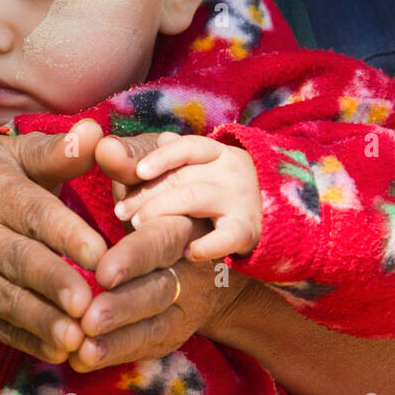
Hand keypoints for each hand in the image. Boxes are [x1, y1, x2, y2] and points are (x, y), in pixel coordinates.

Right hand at [0, 118, 108, 363]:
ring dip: (43, 320)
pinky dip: (30, 342)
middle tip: (89, 300)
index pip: (32, 213)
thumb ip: (57, 150)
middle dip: (54, 281)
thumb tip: (95, 131)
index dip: (66, 233)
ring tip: (77, 334)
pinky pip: (1, 329)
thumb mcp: (10, 155)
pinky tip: (61, 350)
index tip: (100, 251)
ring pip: (9, 300)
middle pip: (19, 260)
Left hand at [67, 133, 253, 371]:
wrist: (205, 244)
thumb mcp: (147, 174)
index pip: (165, 235)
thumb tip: (100, 141)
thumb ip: (124, 160)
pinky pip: (152, 340)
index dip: (137, 251)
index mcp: (185, 215)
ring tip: (83, 337)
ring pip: (158, 313)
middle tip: (90, 308)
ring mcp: (189, 296)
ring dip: (121, 326)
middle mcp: (193, 256)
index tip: (106, 261)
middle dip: (128, 289)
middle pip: (163, 275)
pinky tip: (86, 356)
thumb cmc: (158, 197)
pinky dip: (119, 349)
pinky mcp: (178, 325)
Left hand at [112, 131, 262, 259]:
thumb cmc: (219, 194)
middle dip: (147, 193)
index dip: (161, 157)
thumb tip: (133, 142)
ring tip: (137, 225)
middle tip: (120, 212)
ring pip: (195, 197)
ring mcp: (240, 199)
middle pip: (183, 176)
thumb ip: (166, 159)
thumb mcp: (197, 172)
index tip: (137, 172)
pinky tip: (187, 252)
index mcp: (217, 153)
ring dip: (162, 210)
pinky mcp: (248, 230)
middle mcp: (230, 170)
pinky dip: (207, 245)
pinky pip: (226, 236)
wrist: (274, 218)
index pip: (188, 146)